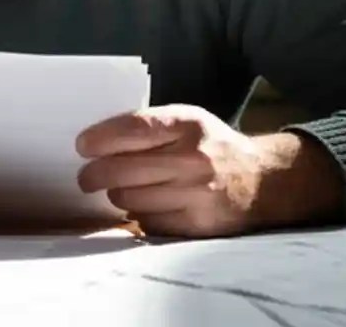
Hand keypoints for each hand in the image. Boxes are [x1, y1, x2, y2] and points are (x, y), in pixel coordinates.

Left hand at [75, 104, 343, 236]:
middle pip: (123, 170)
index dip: (101, 138)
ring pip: (129, 199)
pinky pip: (148, 222)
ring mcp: (196, 194)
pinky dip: (141, 214)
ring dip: (118, 195)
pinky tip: (149, 204)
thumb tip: (94, 144)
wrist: (263, 181)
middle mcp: (193, 158)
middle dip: (94, 175)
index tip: (82, 146)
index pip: (134, 129)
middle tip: (85, 178)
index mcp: (188, 124)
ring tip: (122, 189)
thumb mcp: (188, 121)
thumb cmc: (211, 147)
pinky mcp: (196, 224)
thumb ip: (149, 127)